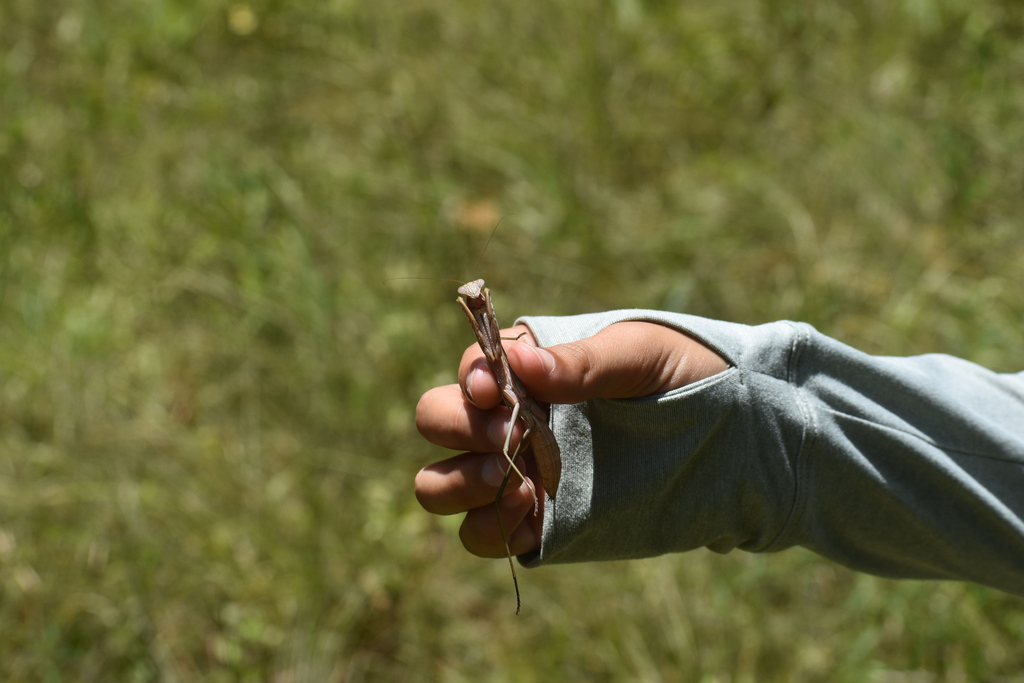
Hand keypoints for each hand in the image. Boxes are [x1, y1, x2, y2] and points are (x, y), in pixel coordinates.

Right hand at [414, 321, 728, 557]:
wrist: (736, 444)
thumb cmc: (689, 378)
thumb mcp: (642, 357)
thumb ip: (582, 363)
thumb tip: (520, 365)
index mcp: (530, 369)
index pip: (470, 368)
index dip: (471, 379)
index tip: (495, 392)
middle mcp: (512, 420)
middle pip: (437, 421)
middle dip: (458, 427)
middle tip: (508, 434)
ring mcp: (520, 474)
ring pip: (440, 484)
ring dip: (458, 480)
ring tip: (514, 477)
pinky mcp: (539, 525)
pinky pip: (481, 535)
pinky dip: (487, 526)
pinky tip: (528, 508)